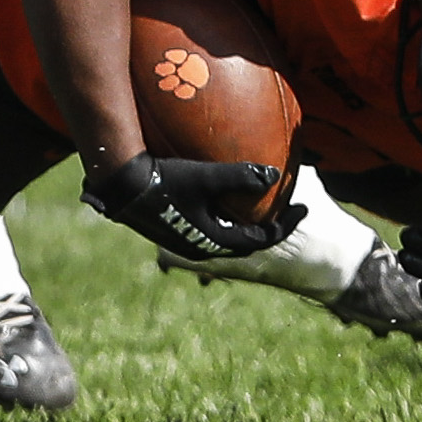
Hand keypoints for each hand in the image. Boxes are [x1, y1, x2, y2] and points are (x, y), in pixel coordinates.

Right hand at [81, 151, 300, 261]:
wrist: (119, 184)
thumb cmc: (163, 181)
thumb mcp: (206, 176)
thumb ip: (241, 176)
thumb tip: (275, 175)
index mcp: (212, 241)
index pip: (259, 240)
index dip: (284, 226)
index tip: (302, 210)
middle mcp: (200, 246)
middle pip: (243, 241)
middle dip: (266, 225)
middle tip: (285, 207)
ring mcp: (184, 238)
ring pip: (224, 233)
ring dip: (242, 219)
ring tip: (256, 200)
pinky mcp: (172, 226)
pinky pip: (207, 223)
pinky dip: (222, 212)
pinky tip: (220, 190)